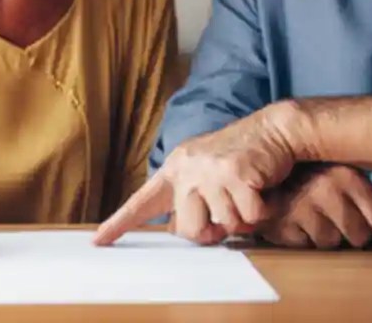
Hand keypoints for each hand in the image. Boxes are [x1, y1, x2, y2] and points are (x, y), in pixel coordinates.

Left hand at [94, 109, 296, 245]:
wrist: (273, 130)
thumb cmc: (242, 157)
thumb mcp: (207, 172)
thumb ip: (191, 198)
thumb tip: (181, 231)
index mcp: (176, 169)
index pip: (142, 202)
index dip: (119, 224)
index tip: (98, 241)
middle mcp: (188, 169)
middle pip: (190, 231)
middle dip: (213, 230)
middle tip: (228, 211)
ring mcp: (211, 171)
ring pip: (224, 225)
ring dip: (242, 218)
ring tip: (248, 193)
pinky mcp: (237, 174)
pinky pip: (248, 217)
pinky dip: (261, 212)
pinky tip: (263, 192)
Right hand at [258, 164, 371, 253]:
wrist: (270, 175)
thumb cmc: (323, 184)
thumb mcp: (361, 192)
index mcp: (348, 174)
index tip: (362, 215)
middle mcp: (325, 187)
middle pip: (359, 237)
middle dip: (350, 231)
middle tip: (333, 211)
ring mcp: (301, 205)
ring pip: (332, 244)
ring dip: (325, 235)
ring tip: (313, 213)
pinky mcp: (281, 223)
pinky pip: (307, 247)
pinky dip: (304, 239)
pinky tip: (298, 219)